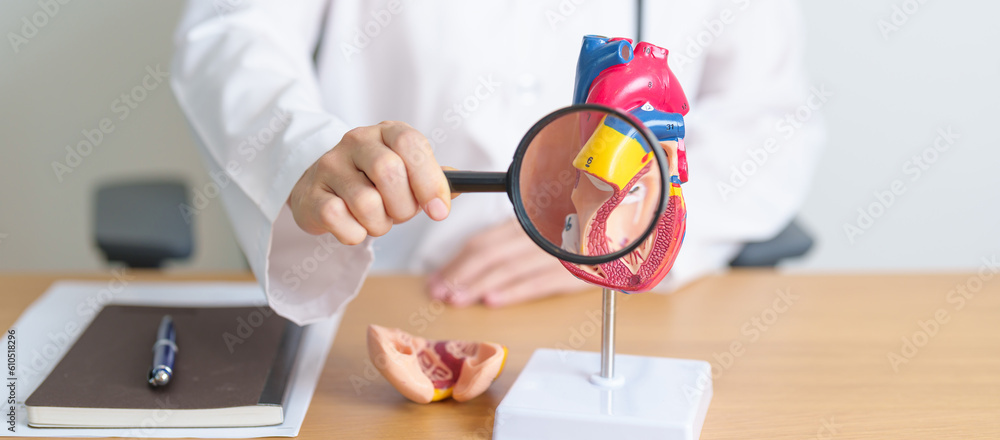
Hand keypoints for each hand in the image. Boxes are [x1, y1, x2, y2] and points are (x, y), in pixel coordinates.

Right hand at [288, 121, 451, 244]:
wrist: (320, 187)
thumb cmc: (373, 182)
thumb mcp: (406, 173)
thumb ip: (434, 180)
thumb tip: (460, 187)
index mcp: (387, 132)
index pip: (411, 145)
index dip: (429, 180)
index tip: (439, 211)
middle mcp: (356, 141)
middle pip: (389, 172)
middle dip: (403, 206)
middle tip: (399, 214)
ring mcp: (330, 165)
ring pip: (366, 203)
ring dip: (379, 223)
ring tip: (374, 219)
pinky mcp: (311, 194)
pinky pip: (341, 221)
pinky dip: (354, 233)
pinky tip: (352, 224)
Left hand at [428, 219, 591, 307]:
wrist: (627, 234)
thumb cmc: (580, 236)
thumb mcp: (543, 232)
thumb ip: (512, 243)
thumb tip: (473, 266)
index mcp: (527, 223)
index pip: (483, 241)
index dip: (457, 261)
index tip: (438, 279)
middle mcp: (538, 235)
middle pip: (490, 254)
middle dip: (461, 275)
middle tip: (440, 293)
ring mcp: (556, 252)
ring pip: (509, 268)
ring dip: (479, 285)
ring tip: (458, 299)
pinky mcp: (574, 271)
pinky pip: (539, 281)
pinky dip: (515, 291)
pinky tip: (494, 300)